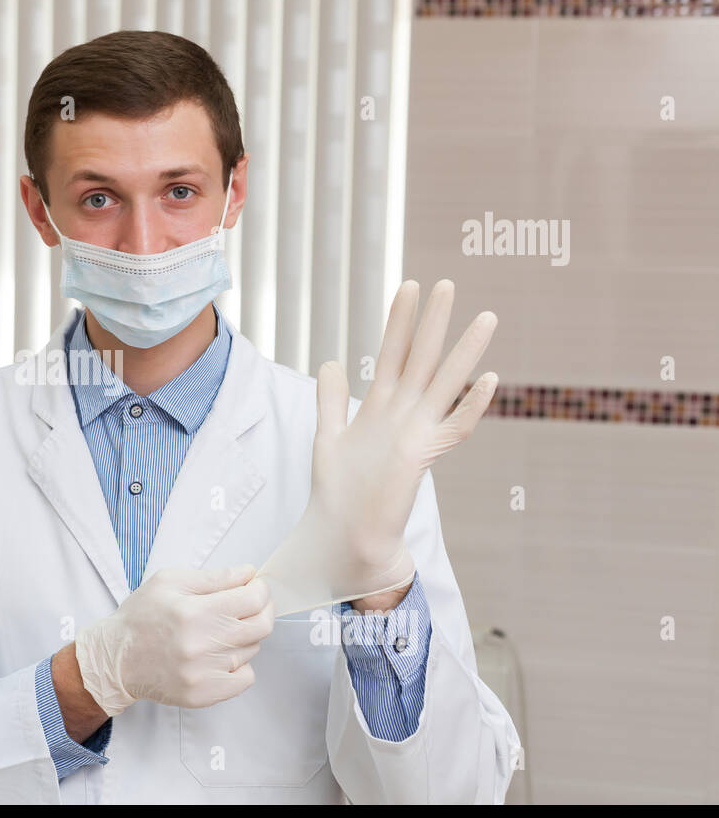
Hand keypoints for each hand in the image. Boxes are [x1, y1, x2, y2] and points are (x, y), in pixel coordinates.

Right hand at [74, 564, 273, 715]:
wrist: (115, 659)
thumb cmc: (140, 618)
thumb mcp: (169, 581)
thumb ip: (213, 577)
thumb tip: (248, 573)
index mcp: (193, 611)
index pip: (253, 599)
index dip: (260, 589)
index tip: (255, 587)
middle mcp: (201, 644)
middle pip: (261, 626)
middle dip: (262, 610)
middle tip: (250, 605)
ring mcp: (203, 673)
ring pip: (252, 650)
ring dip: (244, 637)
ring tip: (220, 631)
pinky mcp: (203, 694)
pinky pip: (245, 678)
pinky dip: (240, 665)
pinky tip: (220, 655)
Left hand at [259, 279, 498, 614]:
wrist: (344, 534)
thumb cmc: (338, 491)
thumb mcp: (329, 435)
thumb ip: (331, 400)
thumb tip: (332, 362)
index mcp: (380, 407)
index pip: (393, 353)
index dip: (400, 320)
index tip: (409, 284)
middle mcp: (402, 415)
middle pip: (421, 358)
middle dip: (433, 322)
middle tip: (447, 283)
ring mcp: (415, 434)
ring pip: (444, 384)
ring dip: (465, 352)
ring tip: (486, 317)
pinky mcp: (421, 458)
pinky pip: (454, 428)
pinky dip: (471, 406)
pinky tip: (488, 380)